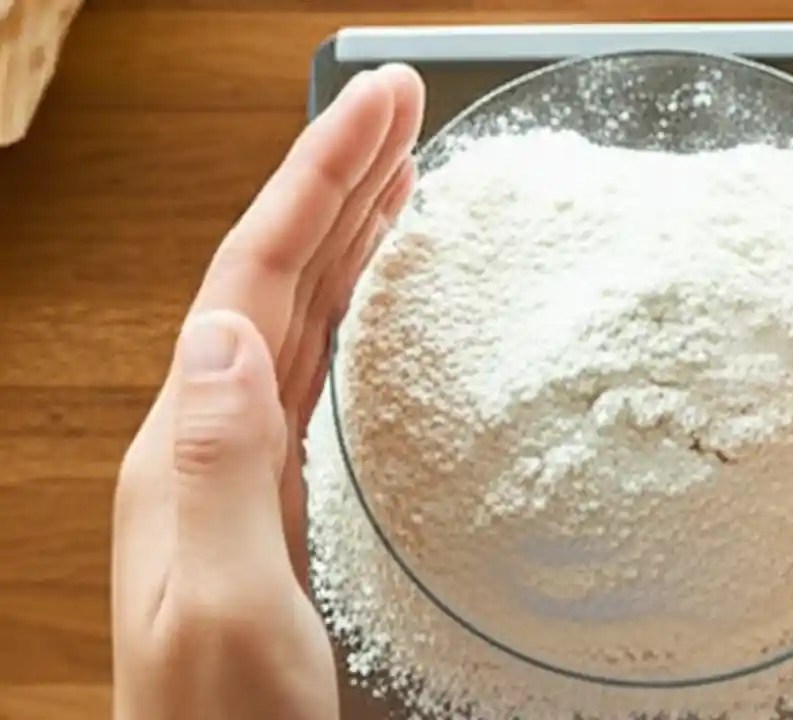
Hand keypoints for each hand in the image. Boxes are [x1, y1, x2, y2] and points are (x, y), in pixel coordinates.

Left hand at [112, 64, 424, 719]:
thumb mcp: (221, 609)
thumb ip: (217, 472)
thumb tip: (224, 332)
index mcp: (189, 450)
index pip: (253, 282)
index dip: (317, 183)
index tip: (377, 106)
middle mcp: (210, 441)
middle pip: (275, 279)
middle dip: (338, 180)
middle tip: (398, 105)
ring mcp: (243, 468)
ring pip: (299, 317)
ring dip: (345, 234)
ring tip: (395, 174)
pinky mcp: (281, 496)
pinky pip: (317, 372)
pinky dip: (351, 310)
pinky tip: (374, 295)